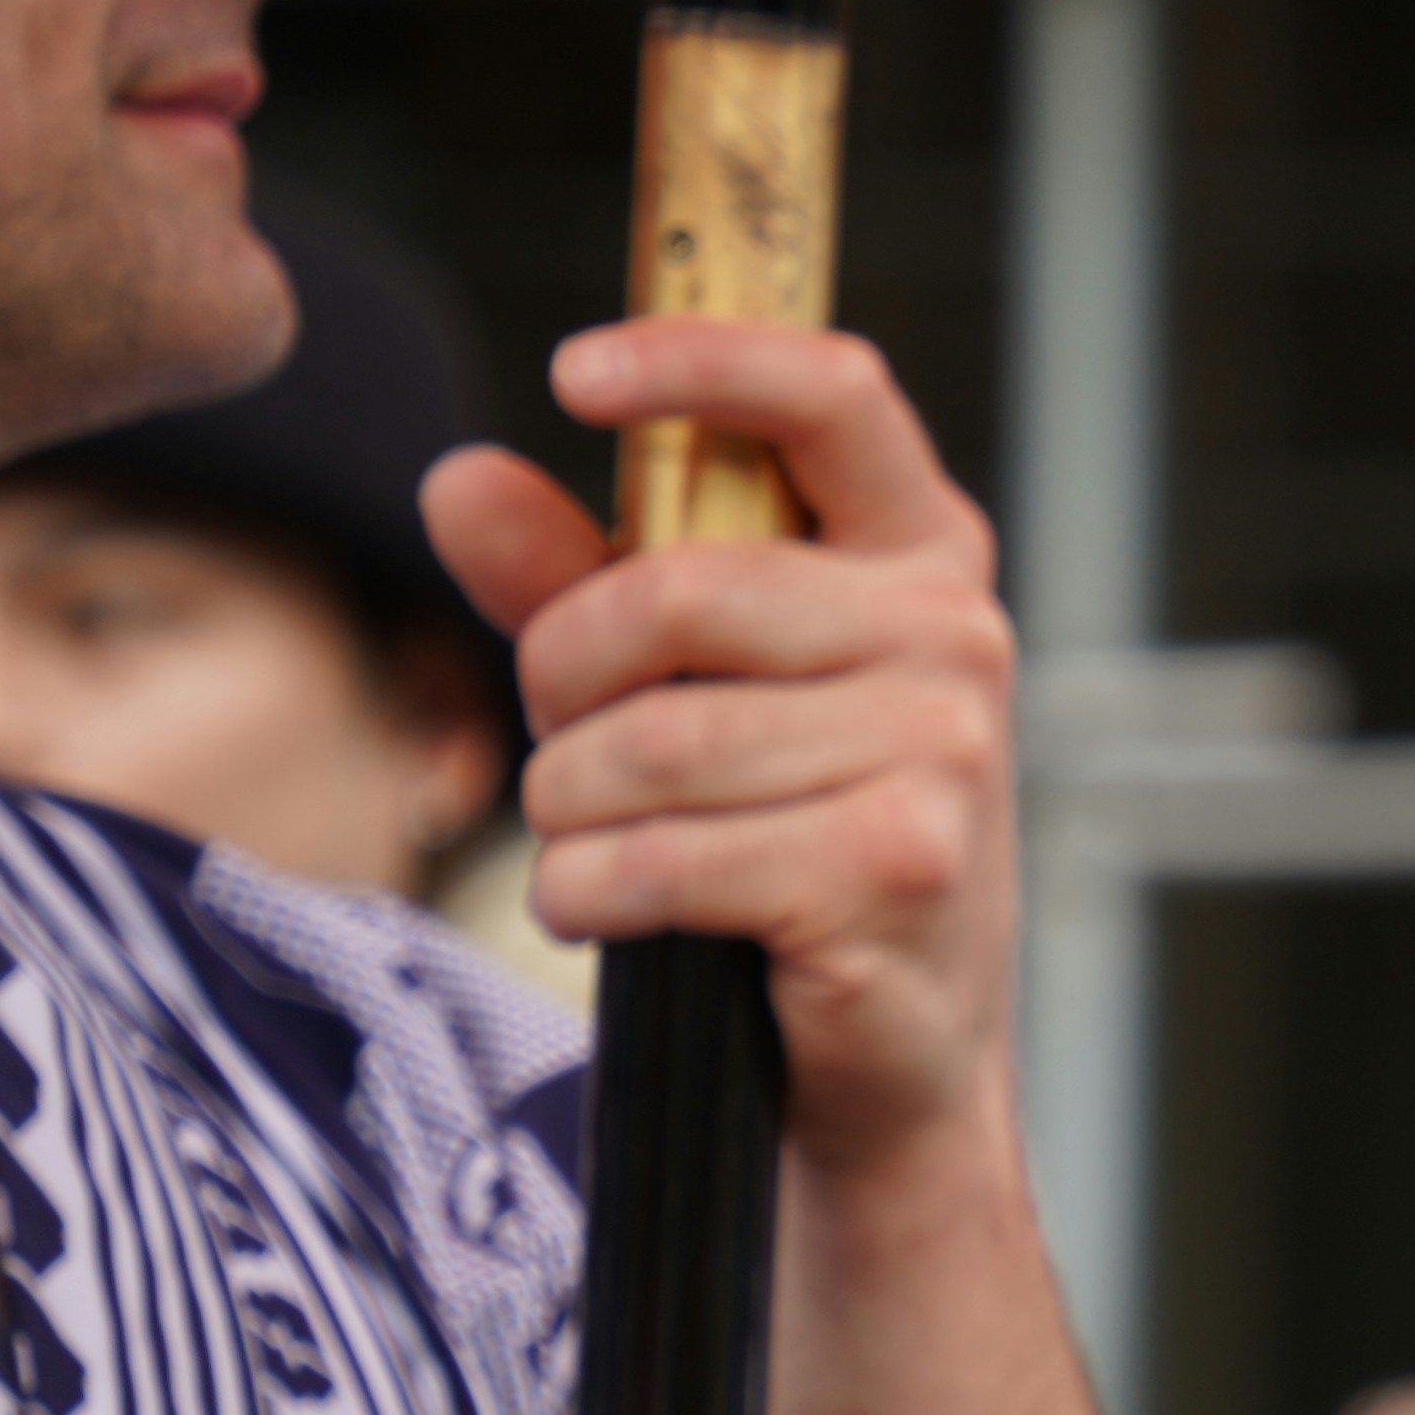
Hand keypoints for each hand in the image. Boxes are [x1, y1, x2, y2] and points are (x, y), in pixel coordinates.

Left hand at [421, 322, 1021, 1172]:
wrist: (897, 1054)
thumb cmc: (792, 840)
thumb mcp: (688, 688)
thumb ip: (577, 581)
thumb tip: (459, 480)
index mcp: (920, 558)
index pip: (835, 397)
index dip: (706, 360)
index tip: (579, 370)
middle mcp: (955, 637)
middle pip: (675, 592)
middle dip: (563, 675)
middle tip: (564, 739)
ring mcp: (942, 755)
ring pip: (647, 743)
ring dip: (571, 811)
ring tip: (599, 846)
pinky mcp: (895, 868)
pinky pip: (661, 855)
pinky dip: (590, 892)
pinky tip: (611, 909)